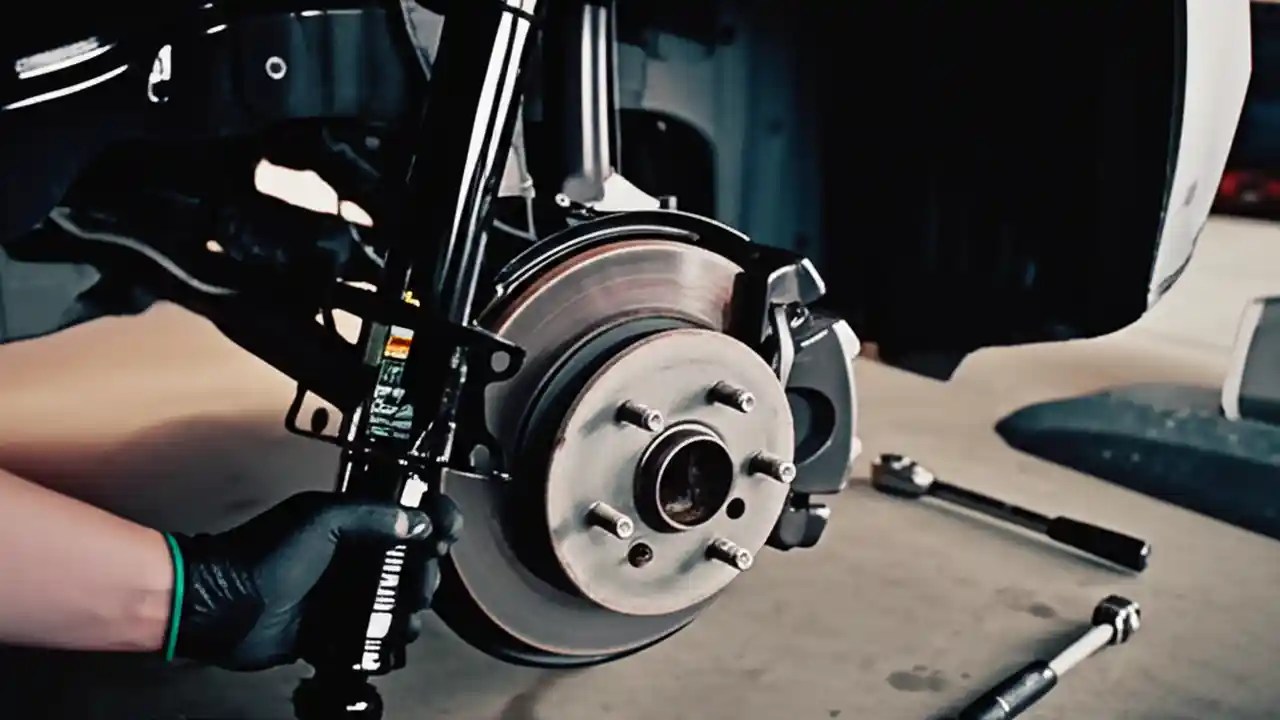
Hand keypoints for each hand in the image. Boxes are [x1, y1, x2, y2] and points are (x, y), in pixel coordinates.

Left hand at [166, 491, 460, 670]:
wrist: (221, 607)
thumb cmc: (260, 556)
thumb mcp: (323, 521)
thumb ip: (373, 515)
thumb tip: (416, 520)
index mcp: (349, 522)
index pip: (404, 513)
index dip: (431, 520)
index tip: (446, 532)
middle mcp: (350, 556)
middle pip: (409, 562)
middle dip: (425, 571)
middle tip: (421, 579)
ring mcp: (343, 594)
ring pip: (396, 602)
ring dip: (411, 609)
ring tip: (407, 614)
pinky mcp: (334, 630)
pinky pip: (372, 636)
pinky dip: (388, 638)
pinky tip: (391, 636)